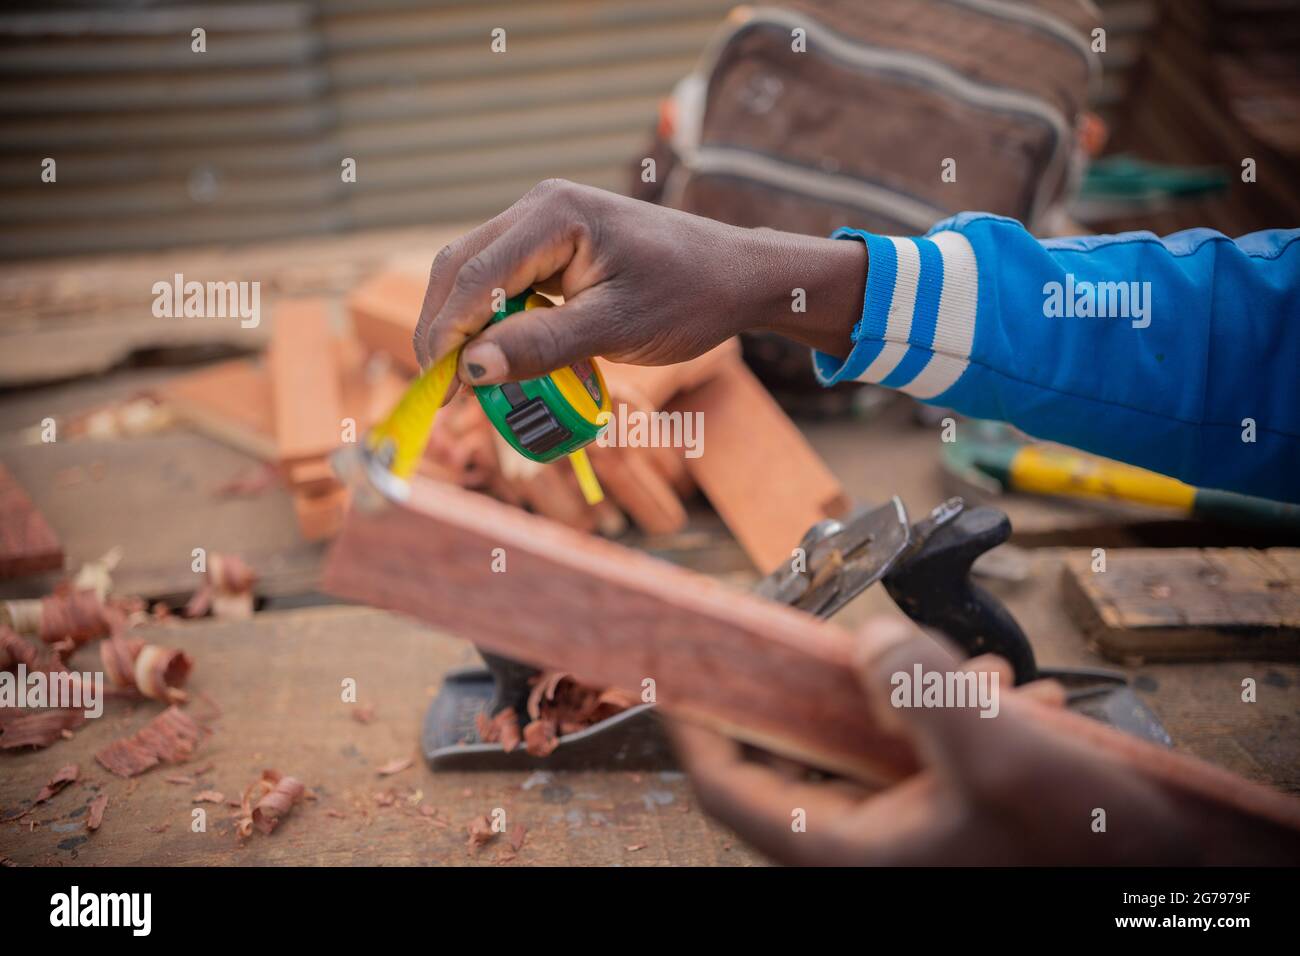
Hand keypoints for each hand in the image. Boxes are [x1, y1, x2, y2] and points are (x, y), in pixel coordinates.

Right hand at [411, 179, 864, 397]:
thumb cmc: (688, 297)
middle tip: (444, 394)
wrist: (736, 276)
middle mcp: (539, 207)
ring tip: (465, 384)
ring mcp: (543, 222)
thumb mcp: (616, 330)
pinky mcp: (552, 244)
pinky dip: (490, 320)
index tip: (440, 393)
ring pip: (474, 275)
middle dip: (444, 332)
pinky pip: (502, 280)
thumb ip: (541, 346)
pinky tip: (497, 359)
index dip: (446, 337)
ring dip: (463, 327)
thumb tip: (471, 369)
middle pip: (460, 269)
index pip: (472, 277)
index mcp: (553, 215)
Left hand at [672, 617, 1299, 864]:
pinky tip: (1015, 706)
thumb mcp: (1002, 754)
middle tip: (850, 644)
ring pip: (874, 747)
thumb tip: (872, 643)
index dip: (696, 729)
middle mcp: (870, 846)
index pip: (731, 790)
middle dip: (833, 687)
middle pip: (804, 753)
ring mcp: (912, 833)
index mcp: (848, 852)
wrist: (1170, 883)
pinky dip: (959, 720)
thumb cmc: (1085, 850)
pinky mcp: (953, 820)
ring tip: (976, 678)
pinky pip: (930, 757)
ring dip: (912, 698)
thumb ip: (925, 687)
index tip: (682, 673)